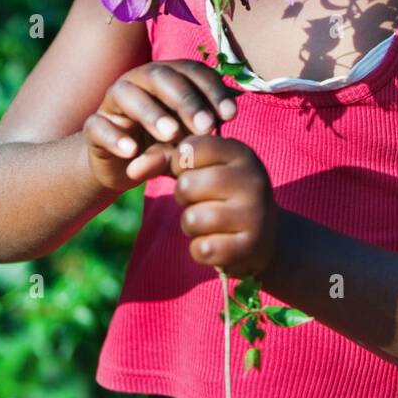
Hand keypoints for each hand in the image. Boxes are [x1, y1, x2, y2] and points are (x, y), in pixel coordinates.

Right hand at [83, 60, 237, 192]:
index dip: (212, 90)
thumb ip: (204, 129)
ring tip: (171, 134)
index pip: (191, 72)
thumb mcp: (188, 140)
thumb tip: (229, 113)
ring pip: (128, 94)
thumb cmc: (163, 146)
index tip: (230, 116)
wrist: (123, 168)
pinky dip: (115, 137)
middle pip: (161, 76)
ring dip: (152, 112)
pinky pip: (99, 125)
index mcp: (167, 76)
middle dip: (186, 100)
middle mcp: (139, 80)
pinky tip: (132, 152)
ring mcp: (113, 102)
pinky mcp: (94, 126)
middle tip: (205, 126)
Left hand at [170, 133, 278, 278]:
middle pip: (187, 185)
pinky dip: (200, 249)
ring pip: (192, 218)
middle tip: (201, 201)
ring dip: (191, 225)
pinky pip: (202, 248)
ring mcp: (255, 214)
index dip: (180, 165)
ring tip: (209, 222)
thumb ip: (165, 158)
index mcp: (241, 153)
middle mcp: (252, 179)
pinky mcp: (249, 247)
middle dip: (184, 197)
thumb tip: (131, 169)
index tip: (194, 173)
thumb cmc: (222, 194)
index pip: (190, 149)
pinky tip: (217, 243)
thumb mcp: (202, 168)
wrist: (267, 236)